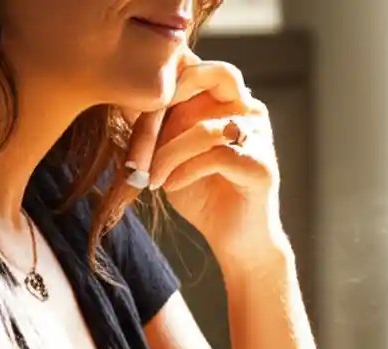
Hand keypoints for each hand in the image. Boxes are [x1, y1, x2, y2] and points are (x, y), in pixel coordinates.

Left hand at [132, 49, 283, 269]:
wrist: (235, 240)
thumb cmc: (202, 193)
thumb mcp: (171, 152)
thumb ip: (159, 124)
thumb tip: (126, 99)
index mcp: (230, 99)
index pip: (194, 69)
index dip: (159, 90)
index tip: (130, 122)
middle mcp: (251, 111)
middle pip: (211, 76)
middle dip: (165, 108)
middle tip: (140, 142)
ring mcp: (260, 137)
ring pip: (204, 128)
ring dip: (167, 153)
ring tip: (149, 176)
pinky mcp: (261, 167)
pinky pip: (215, 157)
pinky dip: (184, 171)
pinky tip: (168, 187)